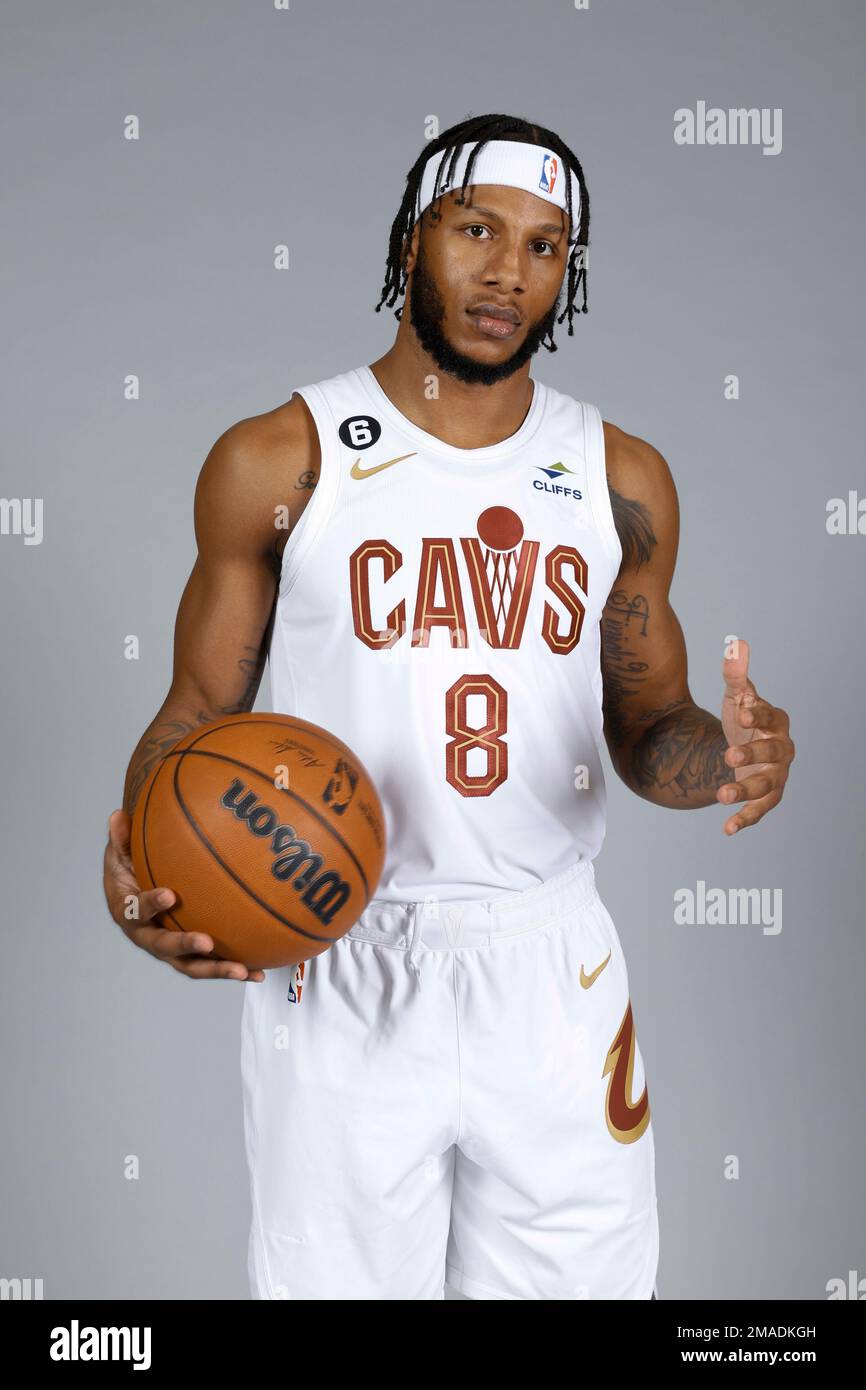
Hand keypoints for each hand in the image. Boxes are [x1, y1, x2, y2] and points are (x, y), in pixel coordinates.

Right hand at [103, 809, 264, 980]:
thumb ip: (121, 839)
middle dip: (185, 946)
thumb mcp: (120, 853)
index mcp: (128, 912)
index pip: (135, 910)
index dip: (151, 904)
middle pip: (164, 948)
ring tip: (242, 971)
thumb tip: (117, 815)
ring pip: (191, 965)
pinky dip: (235, 969)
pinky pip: (212, 965)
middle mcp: (147, 936)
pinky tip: (260, 972)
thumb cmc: (129, 869)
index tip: (169, 895)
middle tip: (206, 942)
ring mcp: (170, 949)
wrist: (137, 890)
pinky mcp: (190, 956)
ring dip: (216, 969)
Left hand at [717, 638, 794, 834]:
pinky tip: (727, 829)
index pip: (769, 716)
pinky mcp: (766, 797)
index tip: (741, 711)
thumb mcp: (735, 697)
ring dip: (746, 791)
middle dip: (753, 754)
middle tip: (729, 756)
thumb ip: (735, 674)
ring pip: (767, 785)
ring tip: (721, 795)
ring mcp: (776, 775)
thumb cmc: (742, 721)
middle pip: (773, 752)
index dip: (757, 715)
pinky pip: (759, 810)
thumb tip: (736, 643)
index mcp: (775, 721)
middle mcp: (781, 749)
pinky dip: (745, 819)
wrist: (739, 752)